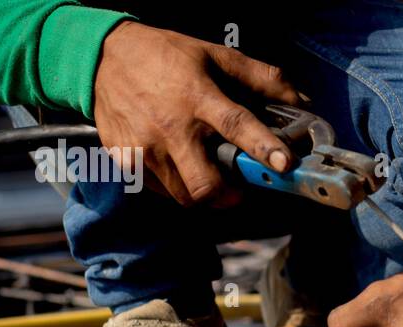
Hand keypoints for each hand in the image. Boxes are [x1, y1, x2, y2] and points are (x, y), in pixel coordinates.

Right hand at [93, 21, 300, 206]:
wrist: (101, 58)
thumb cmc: (164, 56)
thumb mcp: (214, 55)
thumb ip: (260, 77)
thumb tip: (301, 99)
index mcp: (198, 97)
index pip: (237, 125)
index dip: (264, 148)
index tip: (285, 164)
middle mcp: (171, 127)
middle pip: (206, 185)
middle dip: (229, 195)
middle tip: (238, 187)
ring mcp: (145, 149)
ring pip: (185, 196)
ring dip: (204, 193)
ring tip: (208, 173)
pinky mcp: (126, 160)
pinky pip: (161, 191)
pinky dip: (177, 186)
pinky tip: (180, 165)